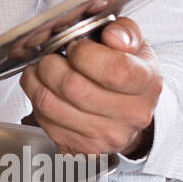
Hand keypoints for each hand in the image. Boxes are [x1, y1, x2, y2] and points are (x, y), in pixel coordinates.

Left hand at [19, 17, 161, 158]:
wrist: (128, 113)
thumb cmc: (127, 73)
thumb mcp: (134, 45)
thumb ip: (124, 31)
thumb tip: (112, 36)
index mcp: (146, 84)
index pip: (114, 71)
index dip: (84, 54)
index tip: (75, 47)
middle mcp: (131, 115)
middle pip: (73, 87)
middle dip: (51, 64)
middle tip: (50, 57)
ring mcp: (106, 136)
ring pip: (50, 104)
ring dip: (37, 81)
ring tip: (42, 70)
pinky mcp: (82, 150)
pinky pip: (44, 121)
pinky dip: (36, 101)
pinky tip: (45, 90)